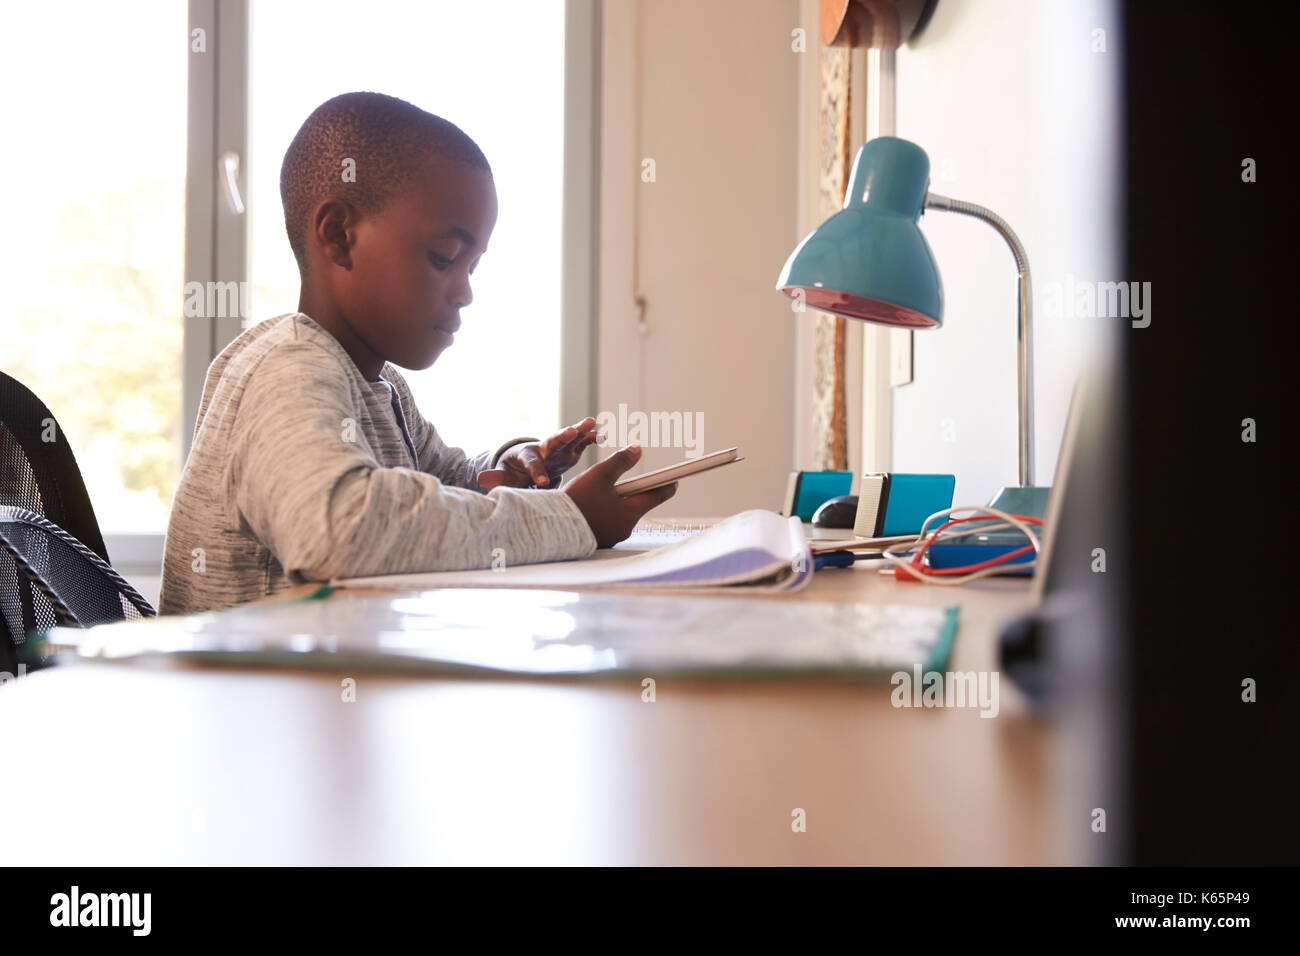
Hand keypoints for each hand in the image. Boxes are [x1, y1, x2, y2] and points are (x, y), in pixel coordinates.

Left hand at [477, 417, 600, 490]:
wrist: (526, 466)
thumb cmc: (514, 472)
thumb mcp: (504, 476)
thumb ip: (496, 478)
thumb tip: (481, 479)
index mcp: (527, 455)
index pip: (532, 462)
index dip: (536, 472)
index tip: (541, 483)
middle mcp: (544, 448)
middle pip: (553, 440)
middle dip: (562, 436)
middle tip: (571, 432)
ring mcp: (558, 448)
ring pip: (569, 438)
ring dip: (580, 430)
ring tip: (591, 423)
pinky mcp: (569, 451)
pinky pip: (580, 444)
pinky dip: (589, 439)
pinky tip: (601, 435)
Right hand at [562, 445, 677, 547]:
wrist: (553, 528)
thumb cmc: (577, 502)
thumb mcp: (599, 475)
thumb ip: (620, 462)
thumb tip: (637, 450)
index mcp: (631, 511)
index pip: (658, 495)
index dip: (667, 484)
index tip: (674, 479)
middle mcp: (626, 527)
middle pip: (638, 503)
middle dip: (634, 491)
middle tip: (628, 480)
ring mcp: (613, 535)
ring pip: (622, 513)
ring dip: (617, 501)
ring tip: (599, 491)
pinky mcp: (600, 539)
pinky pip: (609, 522)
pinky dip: (605, 512)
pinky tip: (592, 505)